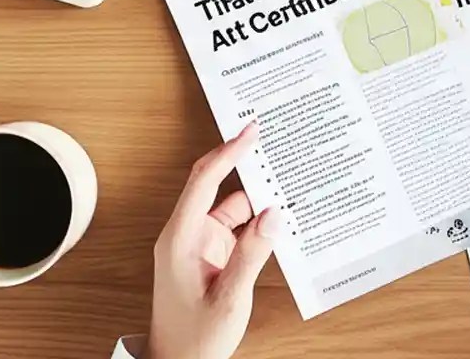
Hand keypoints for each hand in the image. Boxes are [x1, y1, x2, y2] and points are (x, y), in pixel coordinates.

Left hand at [146, 124, 281, 358]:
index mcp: (180, 239)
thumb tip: (272, 216)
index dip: (228, 152)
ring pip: (230, 205)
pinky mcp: (212, 253)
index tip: (250, 130)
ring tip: (288, 181)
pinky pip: (236, 226)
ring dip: (257, 197)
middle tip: (272, 140)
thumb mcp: (228, 299)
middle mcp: (187, 234)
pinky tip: (281, 217)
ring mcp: (199, 243)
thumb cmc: (195, 338)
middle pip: (215, 185)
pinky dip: (257, 220)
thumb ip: (251, 255)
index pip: (204, 182)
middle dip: (243, 163)